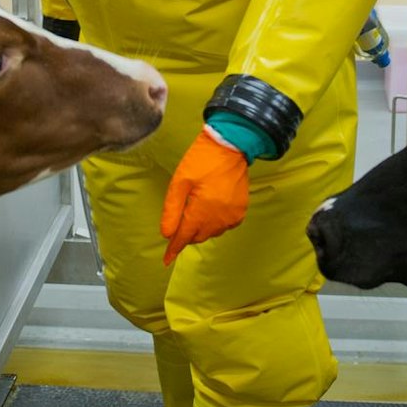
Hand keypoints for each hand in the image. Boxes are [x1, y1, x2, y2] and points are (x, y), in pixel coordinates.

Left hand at [160, 127, 250, 264]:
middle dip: (186, 232)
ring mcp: (232, 216)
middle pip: (197, 236)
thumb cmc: (201, 161)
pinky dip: (214, 222)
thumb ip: (172, 210)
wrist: (230, 147)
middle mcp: (219, 218)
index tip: (166, 260)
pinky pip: (224, 226)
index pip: (184, 237)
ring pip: (211, 233)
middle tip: (181, 215)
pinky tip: (211, 207)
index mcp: (202, 210)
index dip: (174, 248)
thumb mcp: (179, 182)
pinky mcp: (241, 212)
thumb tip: (167, 234)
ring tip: (197, 205)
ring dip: (200, 227)